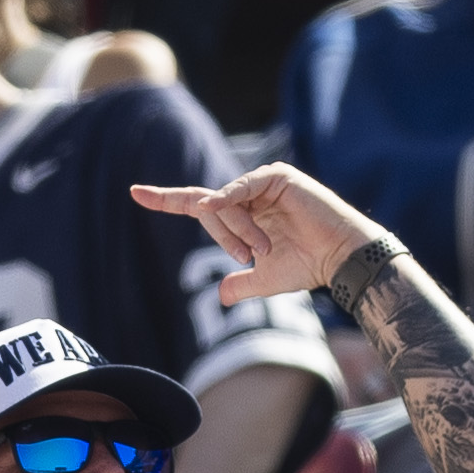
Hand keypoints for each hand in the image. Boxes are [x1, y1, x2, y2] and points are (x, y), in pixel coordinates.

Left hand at [131, 163, 383, 305]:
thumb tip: (222, 295)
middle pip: (209, 211)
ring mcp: (263, 182)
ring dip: (239, 232)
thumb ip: (241, 284)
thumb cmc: (307, 266)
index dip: (167, 199)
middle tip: (251, 258)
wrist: (338, 260)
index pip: (199, 205)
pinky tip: (212, 207)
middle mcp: (251, 195)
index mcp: (244, 214)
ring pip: (225, 205)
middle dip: (225, 238)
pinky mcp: (277, 177)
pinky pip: (240, 188)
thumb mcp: (264, 280)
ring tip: (266, 248)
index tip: (135, 192)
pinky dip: (226, 200)